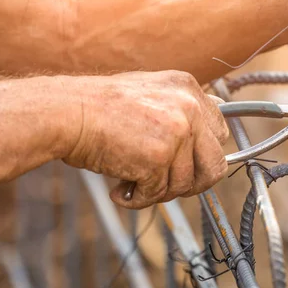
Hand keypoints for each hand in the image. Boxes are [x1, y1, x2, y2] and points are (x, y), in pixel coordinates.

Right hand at [61, 71, 229, 208]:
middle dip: (191, 182)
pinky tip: (119, 190)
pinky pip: (158, 195)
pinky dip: (137, 199)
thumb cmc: (98, 106)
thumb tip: (210, 127)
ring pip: (185, 185)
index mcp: (188, 88)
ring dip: (158, 191)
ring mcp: (177, 133)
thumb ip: (179, 108)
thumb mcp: (148, 90)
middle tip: (165, 185)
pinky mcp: (159, 158)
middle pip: (215, 165)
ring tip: (132, 183)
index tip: (187, 164)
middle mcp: (189, 109)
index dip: (204, 154)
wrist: (67, 111)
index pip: (220, 132)